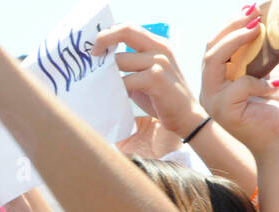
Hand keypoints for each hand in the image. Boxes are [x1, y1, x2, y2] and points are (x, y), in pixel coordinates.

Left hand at [94, 24, 206, 139]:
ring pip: (120, 60)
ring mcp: (159, 62)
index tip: (95, 48)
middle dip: (103, 40)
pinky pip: (126, 81)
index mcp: (157, 43)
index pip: (128, 27)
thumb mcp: (146, 74)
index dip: (108, 34)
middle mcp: (159, 48)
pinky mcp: (156, 78)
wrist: (187, 117)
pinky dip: (117, 89)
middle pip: (125, 31)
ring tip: (101, 85)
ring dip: (107, 73)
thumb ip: (130, 64)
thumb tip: (102, 61)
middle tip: (91, 56)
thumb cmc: (162, 99)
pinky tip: (116, 97)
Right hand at [202, 16, 278, 158]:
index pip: (214, 49)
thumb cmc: (277, 110)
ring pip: (214, 61)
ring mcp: (214, 103)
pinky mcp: (225, 112)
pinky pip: (239, 84)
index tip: (249, 10)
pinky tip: (274, 86)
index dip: (230, 26)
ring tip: (257, 29)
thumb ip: (259, 55)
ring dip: (236, 41)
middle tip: (253, 14)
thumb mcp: (267, 74)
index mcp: (217, 83)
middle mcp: (210, 92)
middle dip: (231, 27)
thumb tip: (263, 26)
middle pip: (210, 51)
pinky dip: (259, 81)